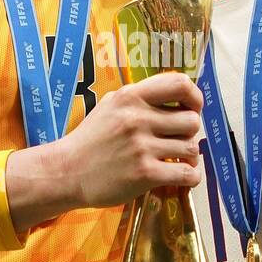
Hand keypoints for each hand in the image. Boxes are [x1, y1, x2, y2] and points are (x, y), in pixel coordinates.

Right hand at [58, 72, 203, 208]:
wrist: (67, 172)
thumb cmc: (91, 139)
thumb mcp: (111, 105)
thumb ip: (140, 98)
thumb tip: (177, 98)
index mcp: (131, 96)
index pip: (180, 84)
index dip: (195, 97)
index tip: (193, 109)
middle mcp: (137, 118)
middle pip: (192, 120)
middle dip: (189, 133)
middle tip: (178, 141)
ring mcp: (141, 146)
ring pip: (191, 148)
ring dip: (189, 157)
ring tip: (176, 160)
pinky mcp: (144, 174)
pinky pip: (187, 173)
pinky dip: (191, 177)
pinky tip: (183, 177)